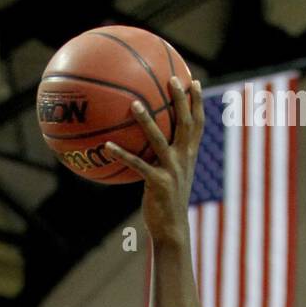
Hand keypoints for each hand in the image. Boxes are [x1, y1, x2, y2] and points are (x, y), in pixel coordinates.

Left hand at [105, 77, 202, 245]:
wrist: (172, 229)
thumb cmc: (168, 202)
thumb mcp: (173, 177)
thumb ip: (167, 158)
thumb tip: (150, 143)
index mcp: (189, 156)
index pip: (198, 124)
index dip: (197, 102)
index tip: (195, 81)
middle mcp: (184, 159)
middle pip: (184, 123)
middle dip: (180, 99)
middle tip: (172, 78)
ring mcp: (172, 171)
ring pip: (159, 139)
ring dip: (146, 120)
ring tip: (133, 102)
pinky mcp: (158, 183)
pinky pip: (138, 164)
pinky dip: (122, 154)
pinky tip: (107, 146)